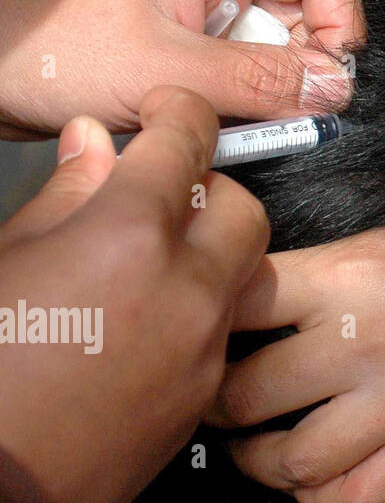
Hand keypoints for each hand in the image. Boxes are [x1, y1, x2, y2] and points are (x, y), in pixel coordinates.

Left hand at [0, 0, 363, 138]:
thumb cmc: (43, 48)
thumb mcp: (162, 69)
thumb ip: (257, 80)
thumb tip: (335, 90)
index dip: (339, 22)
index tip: (333, 82)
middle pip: (304, 10)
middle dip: (301, 67)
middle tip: (283, 117)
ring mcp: (203, 4)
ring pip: (278, 47)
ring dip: (268, 92)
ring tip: (232, 123)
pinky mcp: (192, 41)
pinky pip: (246, 70)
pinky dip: (243, 103)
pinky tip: (216, 122)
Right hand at [0, 86, 268, 502]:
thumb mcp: (3, 261)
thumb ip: (63, 194)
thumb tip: (92, 145)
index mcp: (129, 237)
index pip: (187, 141)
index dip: (179, 111)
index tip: (169, 109)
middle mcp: (187, 286)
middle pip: (243, 205)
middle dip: (211, 186)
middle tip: (163, 193)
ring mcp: (203, 344)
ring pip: (243, 267)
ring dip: (211, 248)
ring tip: (151, 257)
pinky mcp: (203, 394)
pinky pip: (224, 326)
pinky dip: (200, 305)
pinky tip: (146, 316)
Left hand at [207, 181, 384, 502]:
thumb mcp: (383, 239)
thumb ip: (314, 275)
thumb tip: (241, 301)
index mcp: (348, 275)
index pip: (235, 305)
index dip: (198, 321)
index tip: (193, 330)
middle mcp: (366, 339)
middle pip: (244, 395)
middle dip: (216, 403)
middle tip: (216, 397)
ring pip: (288, 461)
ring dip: (257, 460)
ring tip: (256, 444)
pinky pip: (353, 498)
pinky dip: (319, 497)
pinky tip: (315, 474)